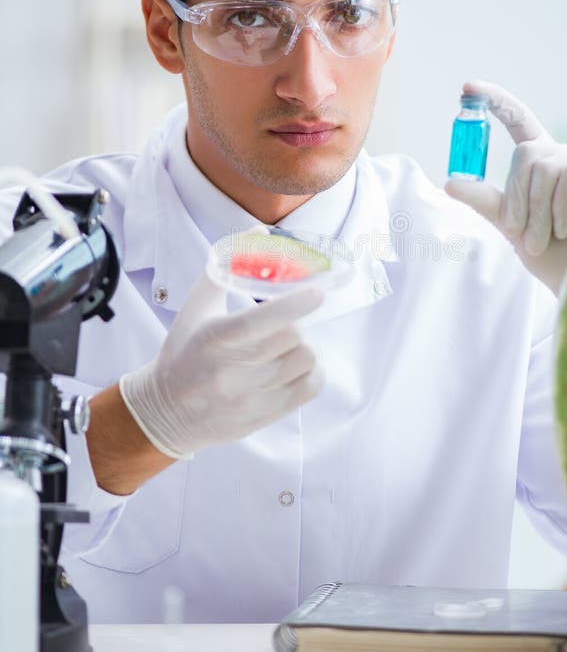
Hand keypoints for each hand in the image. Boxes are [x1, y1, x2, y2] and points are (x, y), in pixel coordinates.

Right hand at [119, 268, 324, 458]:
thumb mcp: (196, 307)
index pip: (259, 321)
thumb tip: (259, 234)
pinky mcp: (263, 416)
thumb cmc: (184, 351)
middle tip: (289, 320)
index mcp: (213, 339)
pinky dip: (313, 371)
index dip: (293, 305)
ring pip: (305, 362)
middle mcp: (231, 372)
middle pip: (292, 339)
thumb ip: (226, 267)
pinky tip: (297, 365)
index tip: (316, 292)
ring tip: (289, 344)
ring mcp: (249, 398)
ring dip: (305, 346)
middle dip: (298, 322)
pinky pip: (310, 388)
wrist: (166, 412)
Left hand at [445, 80, 566, 295]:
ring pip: (544, 167)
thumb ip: (488, 202)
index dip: (498, 102)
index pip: (520, 123)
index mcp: (544, 166)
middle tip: (523, 235)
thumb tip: (450, 181)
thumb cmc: (558, 259)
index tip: (468, 86)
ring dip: (538, 212)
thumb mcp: (514, 229)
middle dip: (517, 198)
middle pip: (526, 154)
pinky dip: (560, 208)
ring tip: (547, 239)